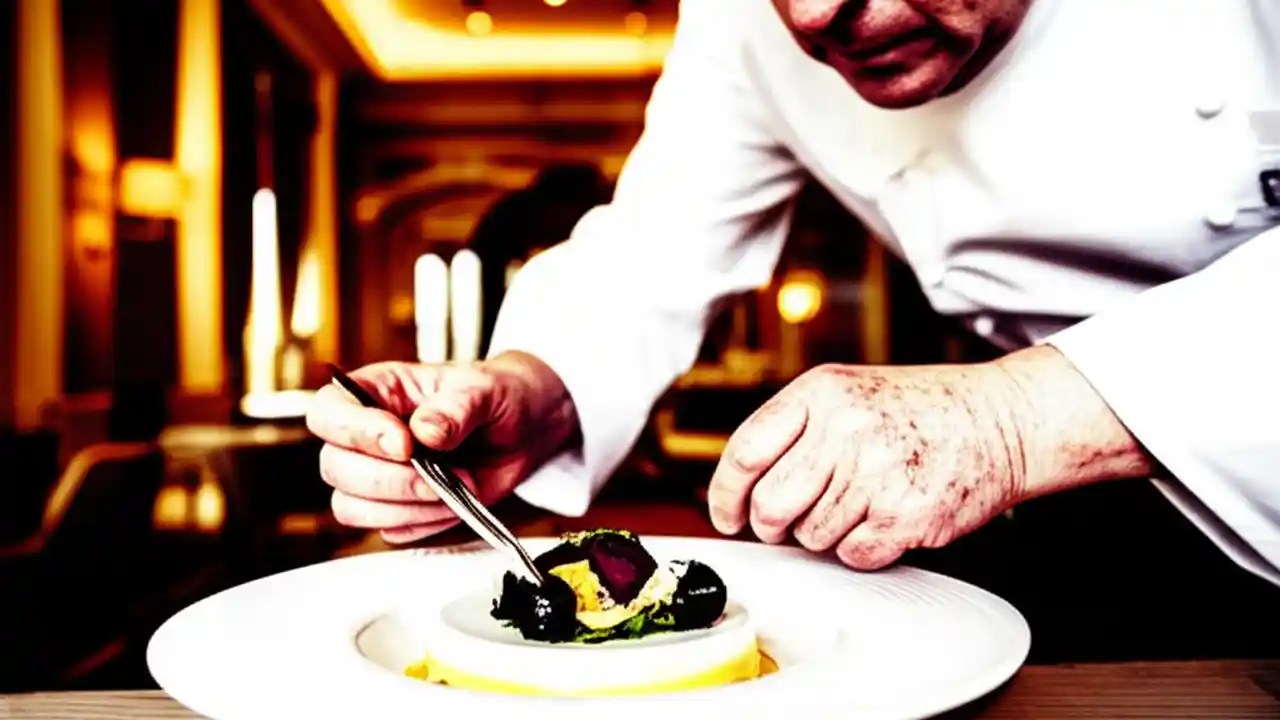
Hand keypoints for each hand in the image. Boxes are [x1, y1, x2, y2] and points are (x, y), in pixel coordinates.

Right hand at [305, 351, 578, 543]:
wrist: (523, 430)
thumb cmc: (495, 397)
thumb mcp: (484, 389)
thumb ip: (455, 407)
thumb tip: (426, 430)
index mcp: (376, 391)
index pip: (329, 412)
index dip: (357, 432)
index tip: (405, 444)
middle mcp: (367, 435)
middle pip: (335, 467)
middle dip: (390, 480)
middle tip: (439, 476)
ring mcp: (377, 475)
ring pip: (352, 506)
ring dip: (406, 507)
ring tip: (454, 488)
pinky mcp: (396, 508)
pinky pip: (389, 530)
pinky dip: (424, 523)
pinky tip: (454, 502)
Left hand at [706, 345, 1154, 569]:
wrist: (1002, 419)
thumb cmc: (921, 411)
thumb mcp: (848, 393)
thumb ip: (795, 430)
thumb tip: (741, 490)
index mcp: (820, 392)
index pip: (745, 452)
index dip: (725, 493)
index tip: (727, 515)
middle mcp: (843, 428)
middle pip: (769, 505)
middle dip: (772, 526)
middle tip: (788, 524)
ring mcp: (874, 472)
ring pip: (810, 536)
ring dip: (825, 534)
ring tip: (858, 506)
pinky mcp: (904, 513)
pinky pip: (852, 555)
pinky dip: (861, 549)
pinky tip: (882, 521)